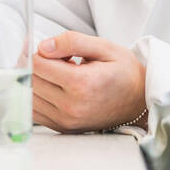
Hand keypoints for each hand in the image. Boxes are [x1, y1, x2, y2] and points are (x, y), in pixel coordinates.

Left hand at [32, 30, 147, 132]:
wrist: (140, 101)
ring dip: (35, 81)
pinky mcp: (63, 128)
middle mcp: (71, 106)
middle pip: (30, 79)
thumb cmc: (124, 72)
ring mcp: (66, 120)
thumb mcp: (104, 47)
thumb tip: (43, 47)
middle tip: (53, 58)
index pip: (38, 64)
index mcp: (81, 83)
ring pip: (29, 96)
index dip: (38, 51)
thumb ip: (72, 41)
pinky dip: (36, 97)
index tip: (50, 48)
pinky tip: (53, 88)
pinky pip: (35, 112)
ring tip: (56, 73)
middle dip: (35, 65)